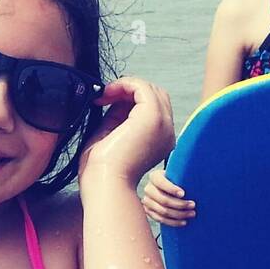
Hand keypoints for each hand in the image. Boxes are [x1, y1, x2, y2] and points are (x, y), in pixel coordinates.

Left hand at [77, 78, 174, 192]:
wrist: (105, 184)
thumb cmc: (103, 171)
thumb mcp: (110, 137)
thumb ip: (117, 117)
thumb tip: (116, 97)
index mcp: (159, 140)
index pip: (151, 107)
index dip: (128, 98)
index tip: (104, 102)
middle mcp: (167, 132)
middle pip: (155, 95)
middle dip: (129, 90)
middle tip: (105, 97)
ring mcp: (163, 124)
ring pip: (150, 89)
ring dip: (125, 86)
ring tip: (105, 95)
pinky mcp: (153, 117)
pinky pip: (142, 87)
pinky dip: (124, 84)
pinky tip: (108, 93)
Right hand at [142, 164, 196, 226]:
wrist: (168, 188)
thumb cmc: (177, 179)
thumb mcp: (178, 174)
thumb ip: (183, 173)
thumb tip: (200, 172)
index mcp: (154, 176)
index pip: (161, 183)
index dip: (172, 189)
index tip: (184, 194)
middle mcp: (148, 188)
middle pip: (163, 200)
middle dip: (180, 204)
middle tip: (193, 205)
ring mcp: (147, 201)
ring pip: (163, 211)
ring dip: (179, 214)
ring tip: (192, 214)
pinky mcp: (148, 211)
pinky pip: (160, 220)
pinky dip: (173, 222)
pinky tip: (184, 222)